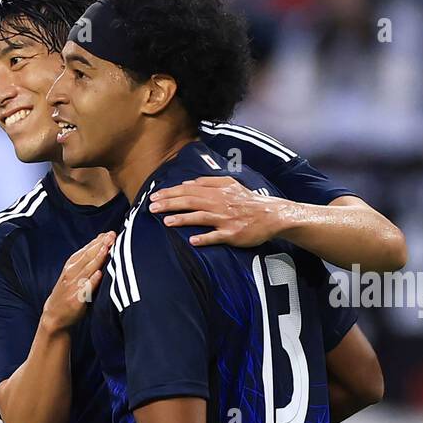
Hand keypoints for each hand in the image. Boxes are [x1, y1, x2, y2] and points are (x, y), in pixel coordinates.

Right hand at [41, 232, 115, 332]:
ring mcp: (73, 286)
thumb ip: (87, 258)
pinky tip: (98, 274)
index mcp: (71, 265)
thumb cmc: (68, 292)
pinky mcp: (75, 300)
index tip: (110, 233)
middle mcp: (71, 274)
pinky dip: (91, 282)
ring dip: (97, 259)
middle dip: (100, 246)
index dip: (98, 241)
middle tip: (112, 236)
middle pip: (87, 257)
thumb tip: (103, 239)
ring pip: (87, 270)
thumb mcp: (74, 272)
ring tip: (107, 249)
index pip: (86, 250)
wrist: (54, 315)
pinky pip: (85, 289)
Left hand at [149, 176, 287, 247]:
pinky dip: (205, 238)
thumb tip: (186, 183)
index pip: (189, 190)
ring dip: (183, 219)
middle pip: (191, 201)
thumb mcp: (230, 184)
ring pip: (201, 217)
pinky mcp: (232, 234)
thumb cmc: (247, 201)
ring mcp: (226, 219)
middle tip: (152, 207)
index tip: (155, 196)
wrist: (271, 215)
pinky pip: (217, 236)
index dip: (171, 193)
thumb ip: (208, 182)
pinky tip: (192, 240)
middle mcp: (220, 203)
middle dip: (170, 204)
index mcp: (218, 191)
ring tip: (166, 221)